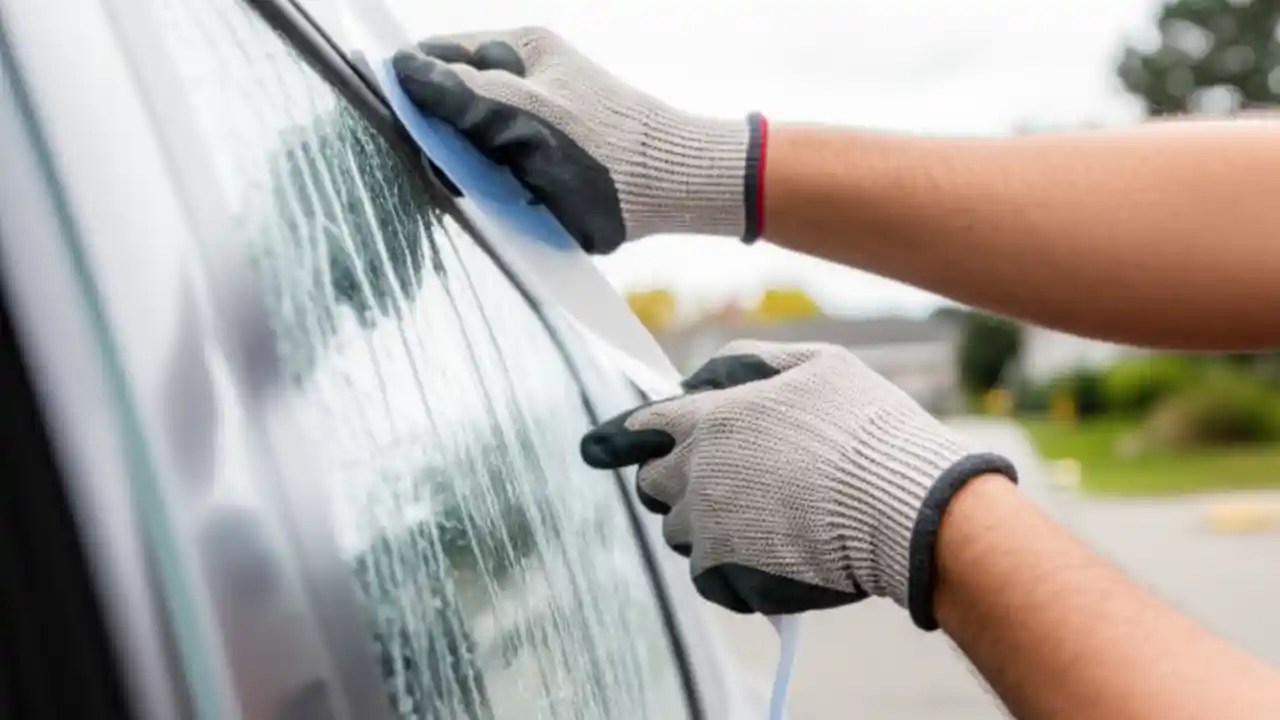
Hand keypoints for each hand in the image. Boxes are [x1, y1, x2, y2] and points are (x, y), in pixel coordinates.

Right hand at [393, 27, 764, 252]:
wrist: (676, 186)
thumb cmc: (607, 150)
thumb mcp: (526, 117)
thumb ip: (463, 95)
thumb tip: (401, 68)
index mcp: (518, 50)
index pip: (438, 56)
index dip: (409, 85)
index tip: (387, 118)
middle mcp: (523, 78)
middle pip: (451, 98)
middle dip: (436, 131)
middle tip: (438, 164)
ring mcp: (533, 119)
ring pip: (470, 138)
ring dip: (462, 163)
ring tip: (472, 185)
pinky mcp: (543, 159)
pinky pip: (497, 166)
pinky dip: (489, 184)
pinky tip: (496, 201)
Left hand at [581, 341, 1015, 628]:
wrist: (905, 507)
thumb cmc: (868, 429)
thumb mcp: (817, 364)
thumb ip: (748, 362)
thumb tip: (700, 377)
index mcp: (710, 420)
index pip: (642, 427)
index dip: (624, 434)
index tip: (599, 444)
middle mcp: (695, 473)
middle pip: (653, 484)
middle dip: (675, 481)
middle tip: (726, 482)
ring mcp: (706, 527)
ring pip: (679, 530)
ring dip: (705, 524)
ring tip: (766, 518)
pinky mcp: (724, 574)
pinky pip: (706, 573)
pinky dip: (728, 567)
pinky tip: (772, 552)